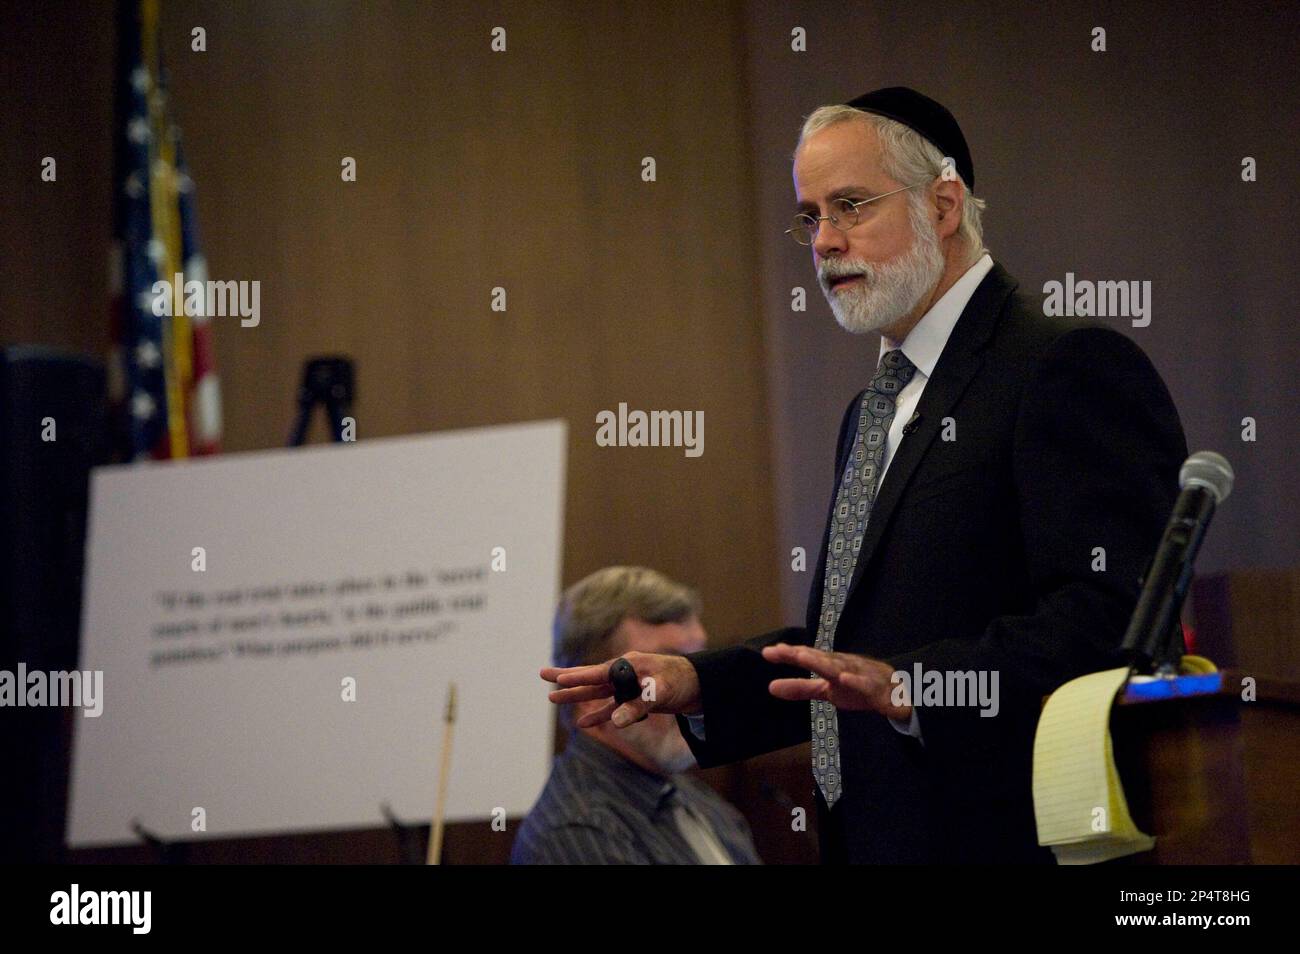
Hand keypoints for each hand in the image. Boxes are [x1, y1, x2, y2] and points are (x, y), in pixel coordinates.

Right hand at [541, 650, 701, 727]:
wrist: (700, 685)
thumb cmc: (683, 681)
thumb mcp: (661, 693)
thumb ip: (637, 706)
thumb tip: (614, 721)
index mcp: (629, 665)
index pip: (598, 672)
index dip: (578, 677)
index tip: (558, 680)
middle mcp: (625, 673)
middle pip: (590, 677)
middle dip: (567, 679)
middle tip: (542, 675)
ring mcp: (628, 686)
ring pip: (597, 692)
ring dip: (577, 697)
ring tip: (552, 699)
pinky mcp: (634, 699)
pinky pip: (612, 707)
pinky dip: (599, 714)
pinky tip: (583, 722)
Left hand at [761, 643, 911, 720]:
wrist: (901, 691)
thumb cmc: (858, 686)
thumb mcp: (827, 691)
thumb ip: (801, 688)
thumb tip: (770, 687)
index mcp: (831, 666)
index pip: (808, 658)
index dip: (789, 655)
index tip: (768, 652)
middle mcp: (844, 666)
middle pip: (821, 660)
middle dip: (802, 655)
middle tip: (781, 651)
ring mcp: (861, 676)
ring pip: (842, 668)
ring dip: (824, 662)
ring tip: (803, 656)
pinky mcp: (878, 690)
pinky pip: (867, 685)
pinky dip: (856, 681)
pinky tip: (844, 678)